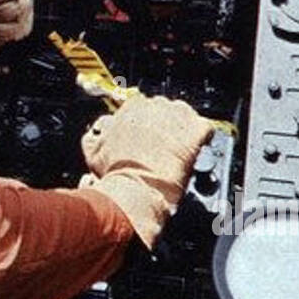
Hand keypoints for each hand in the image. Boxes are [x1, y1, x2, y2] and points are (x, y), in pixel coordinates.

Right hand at [79, 95, 214, 247]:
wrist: (135, 192)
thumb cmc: (115, 176)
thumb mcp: (94, 152)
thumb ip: (97, 137)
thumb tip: (100, 133)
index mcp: (130, 108)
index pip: (142, 107)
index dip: (145, 125)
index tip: (146, 138)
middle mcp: (154, 106)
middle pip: (164, 110)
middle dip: (164, 126)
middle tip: (161, 148)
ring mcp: (177, 117)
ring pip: (185, 116)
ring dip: (182, 130)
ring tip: (178, 150)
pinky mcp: (196, 131)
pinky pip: (204, 128)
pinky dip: (202, 139)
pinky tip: (195, 151)